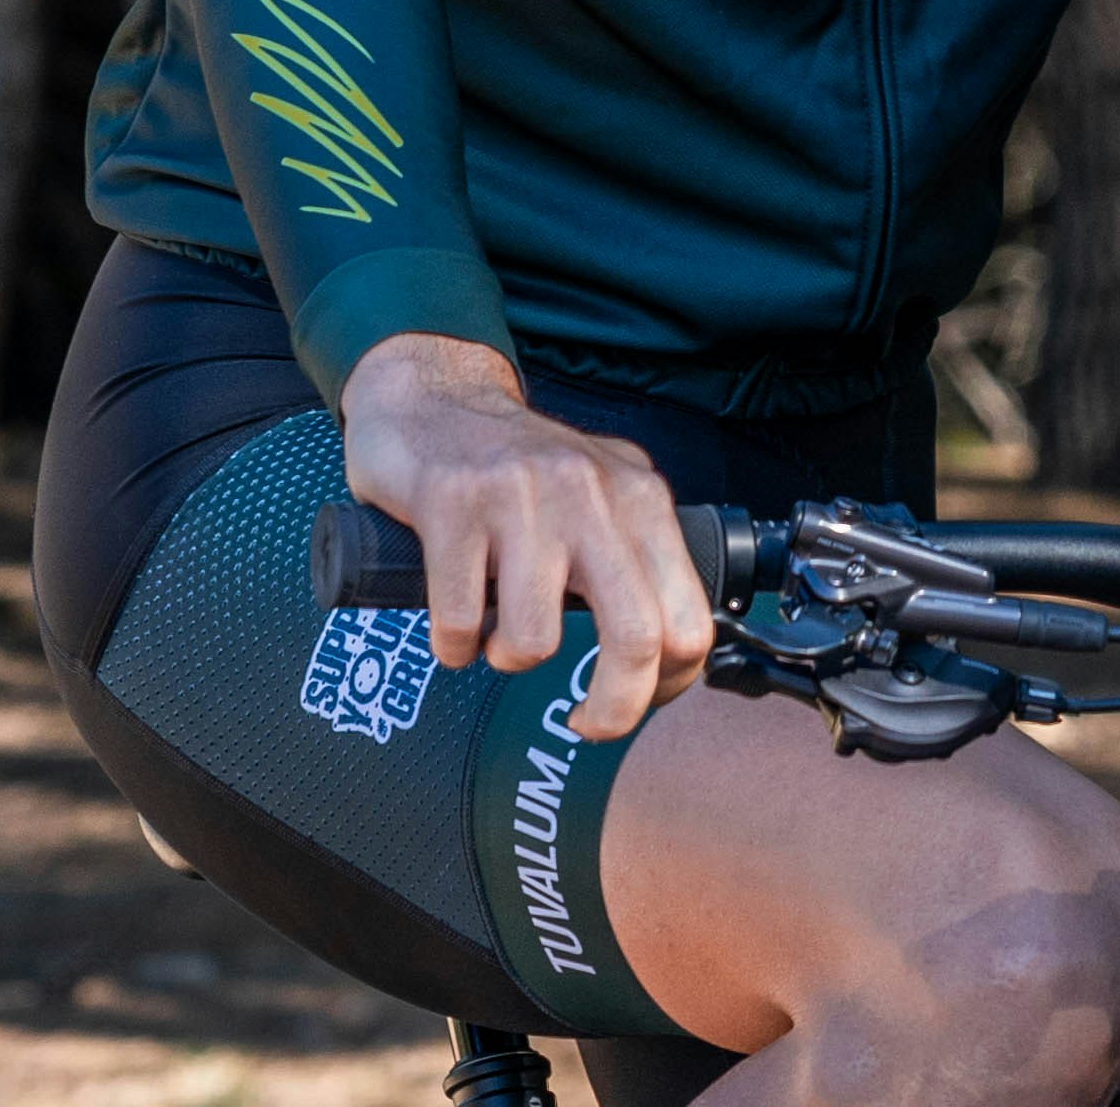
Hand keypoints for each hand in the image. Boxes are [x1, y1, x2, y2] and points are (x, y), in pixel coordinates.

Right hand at [342, 331, 711, 739]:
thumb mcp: (601, 497)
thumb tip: (671, 657)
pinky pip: (460, 620)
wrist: (431, 396)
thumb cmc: (516, 468)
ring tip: (496, 632)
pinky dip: (454, 644)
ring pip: (535, 638)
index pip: (688, 619)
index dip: (671, 685)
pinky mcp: (452, 503)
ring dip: (509, 657)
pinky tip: (455, 621)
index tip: (641, 703)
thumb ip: (638, 560)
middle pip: (634, 638)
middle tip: (585, 723)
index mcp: (639, 498)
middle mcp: (590, 492)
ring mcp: (520, 495)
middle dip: (611, 708)